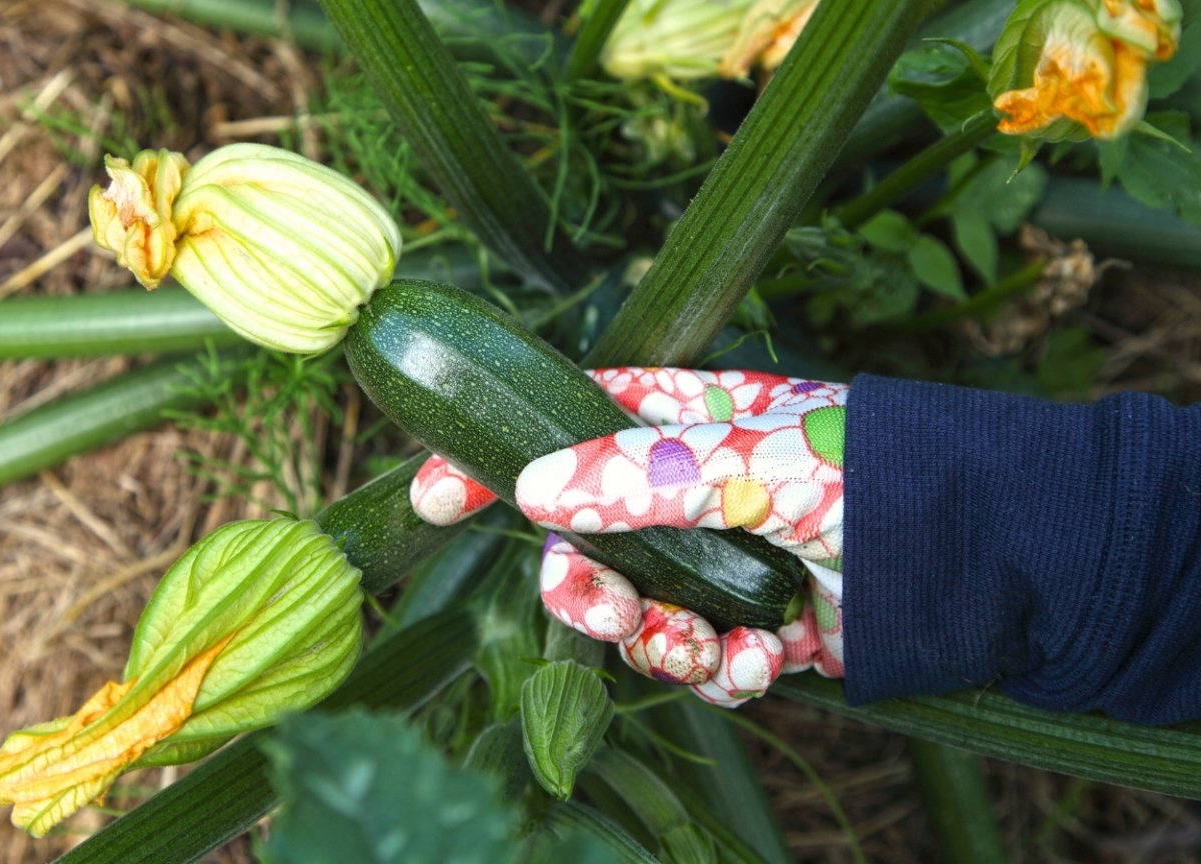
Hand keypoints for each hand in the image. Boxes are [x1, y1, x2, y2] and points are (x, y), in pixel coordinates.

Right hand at [410, 368, 845, 705]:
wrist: (984, 560)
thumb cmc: (873, 476)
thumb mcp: (749, 466)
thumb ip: (639, 477)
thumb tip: (532, 486)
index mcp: (679, 424)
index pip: (559, 431)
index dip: (491, 462)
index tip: (432, 494)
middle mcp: (686, 493)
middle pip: (581, 546)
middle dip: (587, 591)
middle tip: (614, 611)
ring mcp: (717, 561)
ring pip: (634, 616)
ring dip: (663, 643)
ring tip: (718, 647)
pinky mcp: (752, 623)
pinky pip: (694, 659)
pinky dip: (719, 671)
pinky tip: (762, 662)